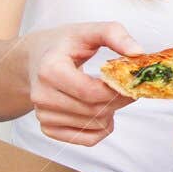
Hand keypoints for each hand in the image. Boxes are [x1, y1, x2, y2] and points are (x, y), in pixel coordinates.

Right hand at [26, 22, 142, 145]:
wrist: (34, 60)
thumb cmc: (64, 45)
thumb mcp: (88, 31)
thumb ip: (114, 34)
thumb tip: (138, 52)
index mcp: (50, 70)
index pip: (91, 92)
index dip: (117, 91)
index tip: (130, 82)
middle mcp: (42, 95)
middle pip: (94, 110)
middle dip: (118, 101)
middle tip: (126, 89)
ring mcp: (43, 114)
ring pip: (94, 125)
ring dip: (111, 113)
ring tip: (107, 95)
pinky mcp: (49, 129)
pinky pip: (87, 140)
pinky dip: (102, 129)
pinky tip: (100, 111)